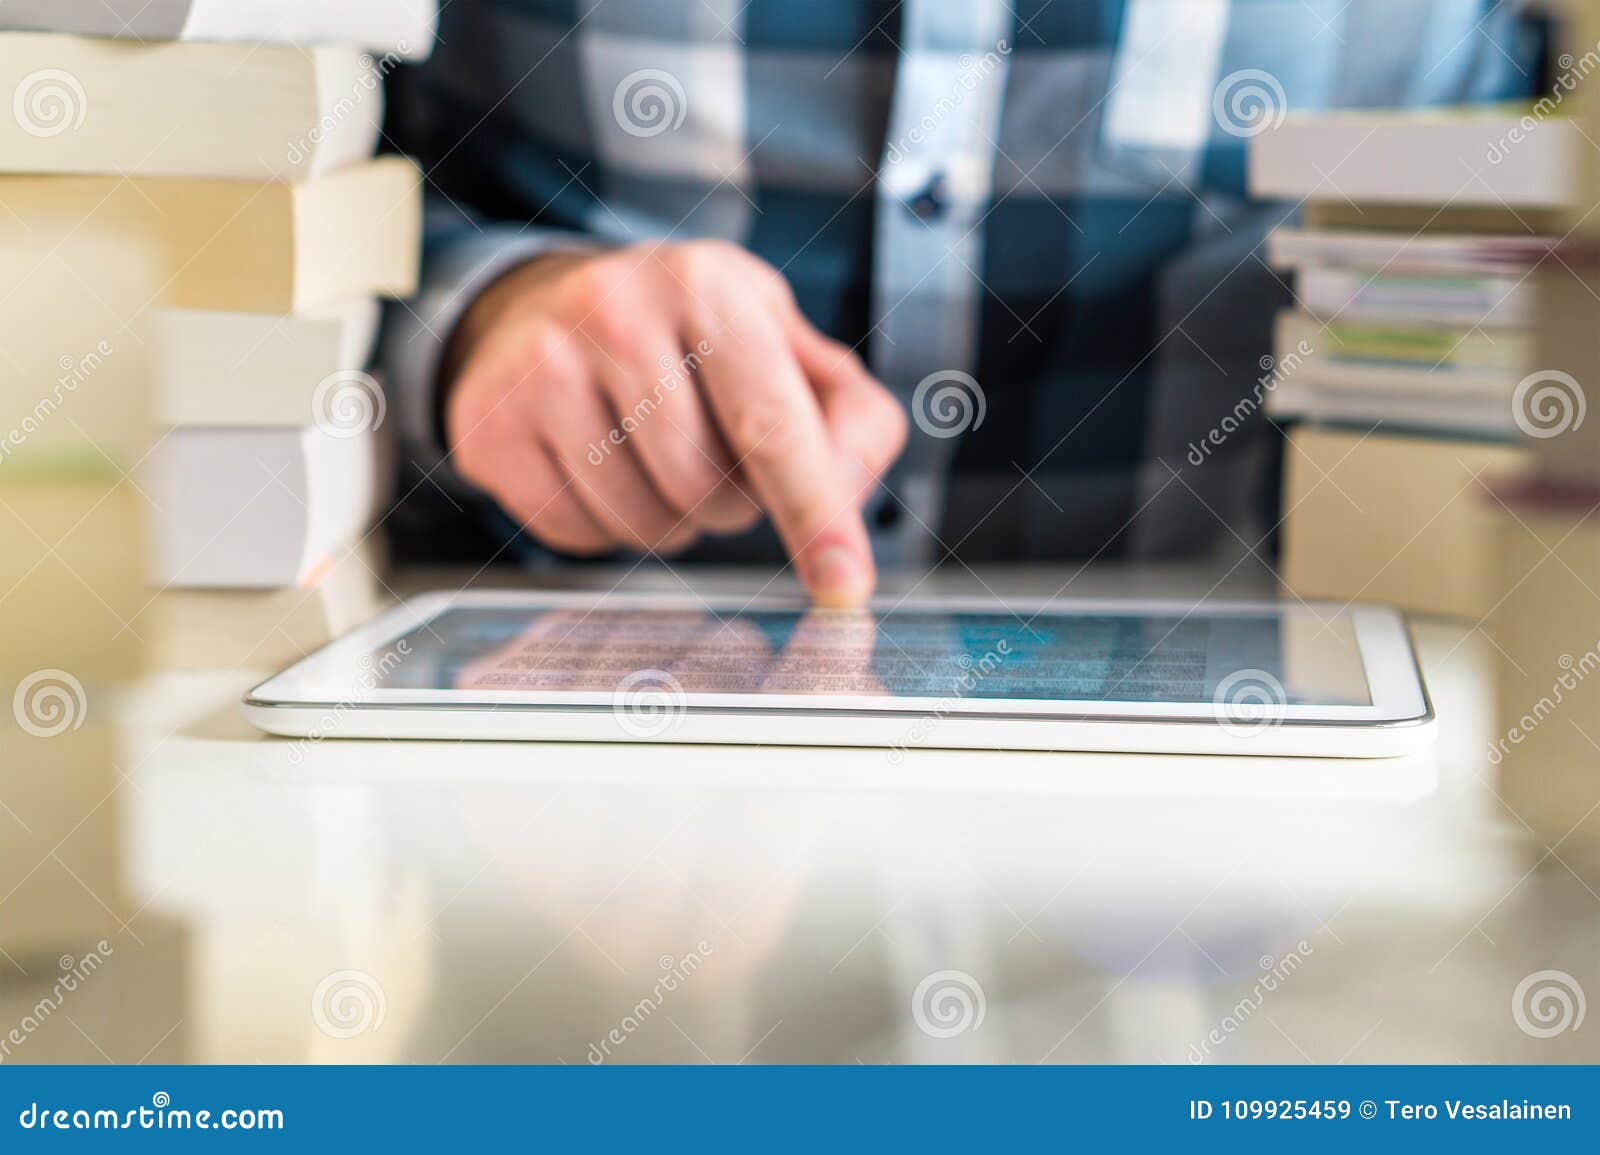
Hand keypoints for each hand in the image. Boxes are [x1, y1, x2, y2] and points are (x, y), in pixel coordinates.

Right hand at [444, 240, 907, 605]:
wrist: (552, 306)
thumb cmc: (692, 338)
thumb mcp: (789, 348)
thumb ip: (851, 423)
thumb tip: (843, 509)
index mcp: (707, 286)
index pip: (771, 426)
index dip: (815, 514)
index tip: (842, 585)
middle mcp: (614, 312)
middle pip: (708, 490)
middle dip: (731, 502)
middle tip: (713, 450)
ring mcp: (539, 368)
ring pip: (646, 523)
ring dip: (673, 520)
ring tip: (656, 454)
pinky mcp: (490, 427)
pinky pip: (580, 537)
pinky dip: (608, 527)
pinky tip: (600, 466)